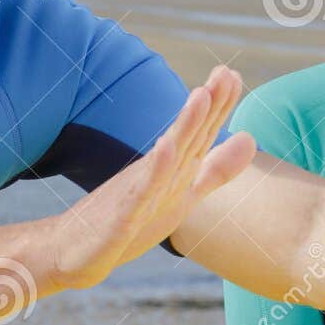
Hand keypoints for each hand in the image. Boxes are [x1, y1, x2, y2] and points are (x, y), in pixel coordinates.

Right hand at [47, 65, 255, 290]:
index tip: (233, 74)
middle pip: (185, 137)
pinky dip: (153, 174)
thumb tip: (250, 139)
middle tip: (224, 71)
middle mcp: (154, 175)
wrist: (74, 252)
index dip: (218, 107)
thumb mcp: (182, 196)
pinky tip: (165, 150)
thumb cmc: (128, 222)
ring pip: (164, 158)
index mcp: (171, 171)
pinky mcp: (120, 218)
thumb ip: (215, 170)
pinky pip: (139, 195)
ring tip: (200, 96)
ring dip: (182, 126)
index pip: (199, 135)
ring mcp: (136, 195)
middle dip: (206, 105)